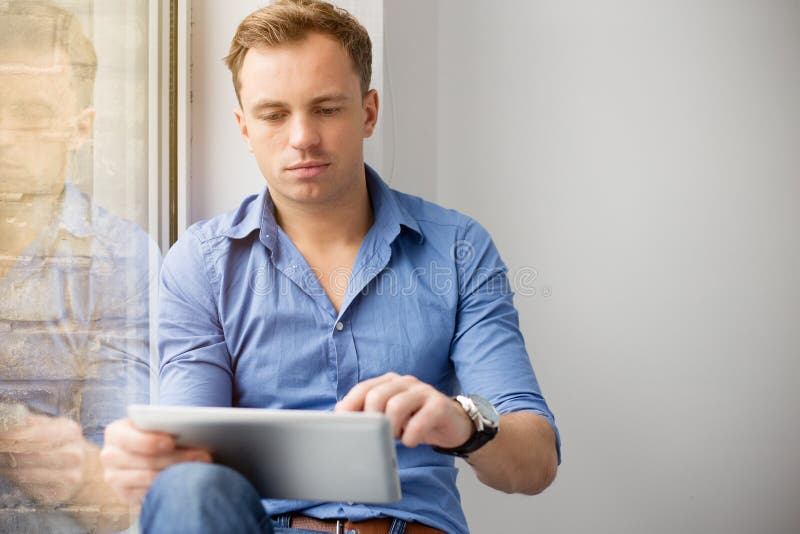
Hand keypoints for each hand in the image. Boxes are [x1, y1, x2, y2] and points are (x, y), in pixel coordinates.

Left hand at [0, 413, 87, 502]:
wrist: (87, 469)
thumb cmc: (62, 444)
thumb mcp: (52, 427)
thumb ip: (29, 422)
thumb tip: (7, 418)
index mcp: (70, 432)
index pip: (34, 434)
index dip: (11, 436)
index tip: (0, 435)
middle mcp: (73, 455)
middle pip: (28, 455)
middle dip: (6, 452)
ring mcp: (68, 476)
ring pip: (25, 473)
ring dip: (7, 468)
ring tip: (1, 461)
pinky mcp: (59, 494)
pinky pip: (29, 488)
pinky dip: (16, 480)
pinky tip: (12, 473)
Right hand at [100, 418, 211, 503]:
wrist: (142, 451)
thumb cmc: (154, 432)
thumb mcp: (155, 423)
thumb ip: (164, 424)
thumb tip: (189, 429)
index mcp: (115, 433)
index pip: (130, 439)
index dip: (151, 441)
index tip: (171, 442)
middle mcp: (109, 456)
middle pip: (145, 461)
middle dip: (177, 458)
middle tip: (203, 455)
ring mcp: (114, 477)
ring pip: (150, 478)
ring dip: (179, 472)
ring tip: (201, 466)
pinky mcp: (124, 494)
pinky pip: (148, 493)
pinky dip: (169, 487)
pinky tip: (188, 480)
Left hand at [335, 372, 472, 448]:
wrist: (452, 424)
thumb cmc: (415, 420)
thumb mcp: (389, 417)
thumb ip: (368, 413)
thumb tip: (340, 416)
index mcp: (388, 382)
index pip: (363, 389)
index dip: (350, 407)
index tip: (344, 426)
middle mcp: (405, 382)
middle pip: (377, 396)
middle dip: (372, 421)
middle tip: (376, 438)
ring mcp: (423, 391)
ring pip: (397, 405)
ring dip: (391, 428)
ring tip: (394, 440)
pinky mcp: (440, 404)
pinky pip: (423, 417)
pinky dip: (412, 433)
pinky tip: (411, 442)